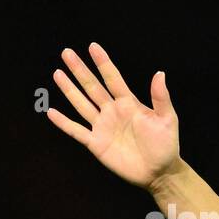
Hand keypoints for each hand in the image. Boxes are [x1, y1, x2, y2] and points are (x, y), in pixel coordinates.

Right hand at [45, 42, 180, 190]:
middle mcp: (113, 112)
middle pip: (92, 87)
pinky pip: (76, 131)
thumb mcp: (167, 120)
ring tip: (58, 73)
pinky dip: (63, 123)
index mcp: (129, 104)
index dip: (103, 63)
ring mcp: (103, 127)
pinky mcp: (96, 143)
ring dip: (69, 90)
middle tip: (67, 52)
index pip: (113, 79)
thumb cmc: (166, 145)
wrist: (160, 172)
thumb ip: (161, 98)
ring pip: (81, 104)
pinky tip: (51, 112)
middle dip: (80, 70)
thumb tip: (160, 73)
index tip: (93, 46)